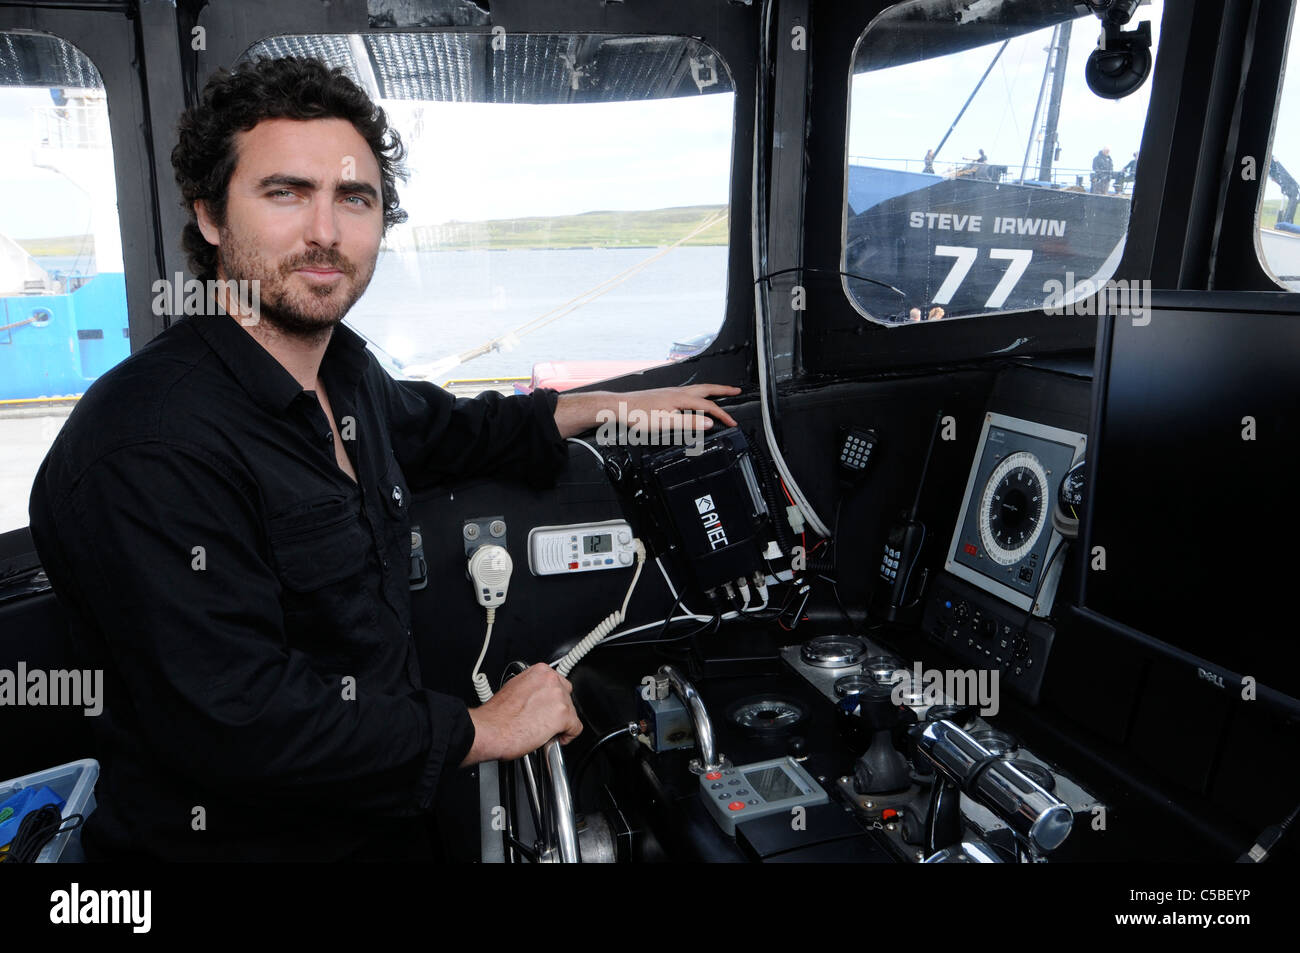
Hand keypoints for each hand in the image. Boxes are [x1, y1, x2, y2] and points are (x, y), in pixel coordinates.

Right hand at [461, 663, 581, 765]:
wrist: (490, 730)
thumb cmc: (496, 716)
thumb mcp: (514, 689)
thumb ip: (531, 690)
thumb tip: (537, 699)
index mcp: (539, 671)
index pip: (558, 684)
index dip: (552, 700)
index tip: (547, 708)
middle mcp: (551, 680)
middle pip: (567, 697)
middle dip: (558, 711)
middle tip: (544, 722)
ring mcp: (558, 697)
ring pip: (571, 712)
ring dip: (561, 724)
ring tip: (543, 731)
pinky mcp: (562, 715)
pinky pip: (575, 728)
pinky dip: (568, 736)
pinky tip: (554, 739)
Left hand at [619, 384, 740, 429]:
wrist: (620, 406)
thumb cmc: (639, 414)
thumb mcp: (666, 422)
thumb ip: (689, 423)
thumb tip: (709, 423)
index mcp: (681, 398)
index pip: (708, 406)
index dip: (722, 415)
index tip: (732, 422)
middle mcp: (678, 392)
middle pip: (707, 389)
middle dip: (723, 390)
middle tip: (736, 391)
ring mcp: (671, 392)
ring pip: (697, 389)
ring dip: (711, 390)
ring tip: (720, 392)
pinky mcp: (665, 395)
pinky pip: (689, 392)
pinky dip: (699, 393)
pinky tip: (695, 399)